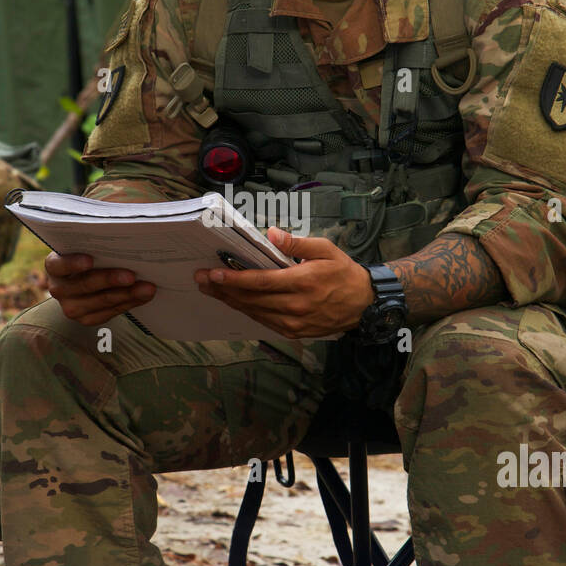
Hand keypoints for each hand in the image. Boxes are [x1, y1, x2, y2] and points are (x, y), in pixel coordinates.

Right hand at [45, 252, 155, 324]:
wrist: (87, 278)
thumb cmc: (90, 254)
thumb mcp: (86, 245)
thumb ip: (97, 241)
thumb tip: (124, 230)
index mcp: (54, 266)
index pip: (59, 265)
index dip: (73, 263)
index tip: (90, 260)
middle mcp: (58, 288)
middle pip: (85, 285)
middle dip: (110, 280)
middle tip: (132, 275)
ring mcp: (71, 307)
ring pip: (101, 301)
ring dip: (127, 294)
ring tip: (148, 287)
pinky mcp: (86, 319)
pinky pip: (110, 313)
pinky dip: (129, 303)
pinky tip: (144, 295)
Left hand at [193, 228, 373, 338]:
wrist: (364, 305)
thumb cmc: (343, 273)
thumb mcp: (326, 249)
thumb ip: (296, 243)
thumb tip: (270, 233)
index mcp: (302, 282)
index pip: (260, 282)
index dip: (234, 278)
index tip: (213, 273)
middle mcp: (295, 306)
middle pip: (250, 298)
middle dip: (223, 289)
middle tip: (200, 279)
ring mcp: (294, 322)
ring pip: (254, 311)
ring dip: (229, 300)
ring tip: (210, 289)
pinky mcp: (294, 332)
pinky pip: (264, 321)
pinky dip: (246, 310)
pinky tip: (233, 301)